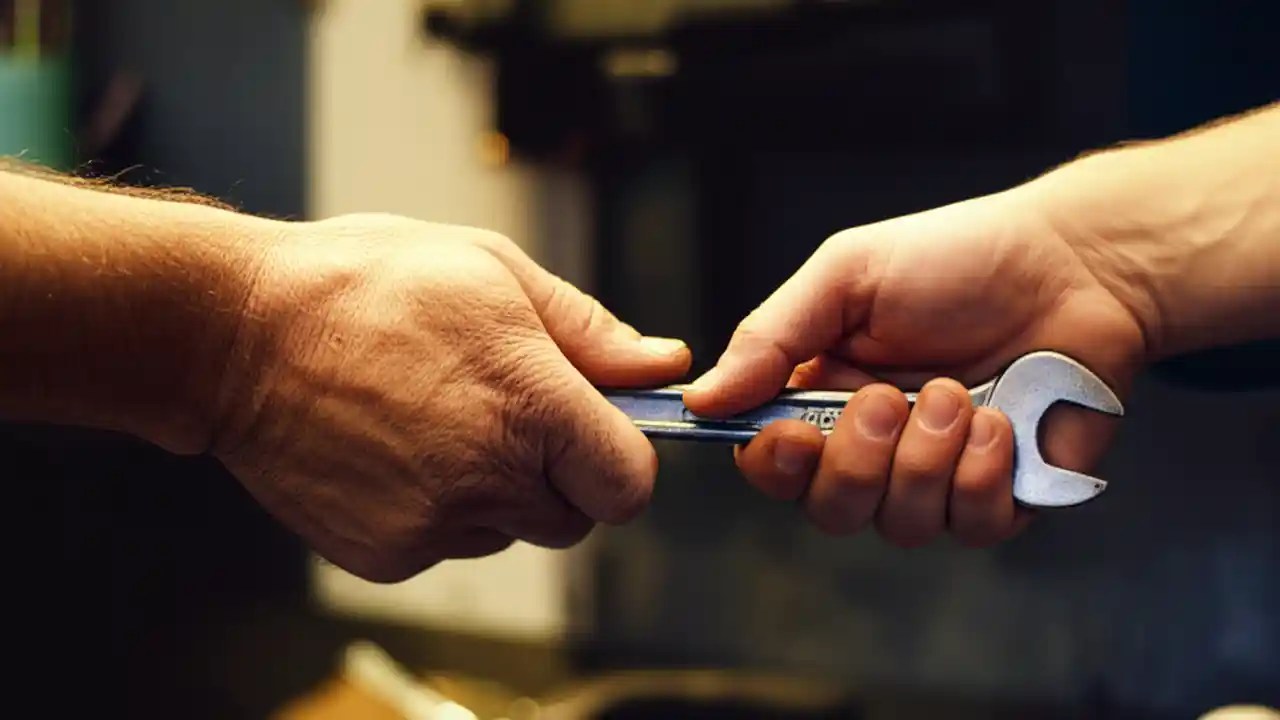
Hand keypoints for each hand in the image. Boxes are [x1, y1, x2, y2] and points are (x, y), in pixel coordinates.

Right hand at [210, 214, 690, 581]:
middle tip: (504, 411)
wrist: (236, 334)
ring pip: (510, 531)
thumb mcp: (493, 271)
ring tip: (435, 417)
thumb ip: (590, 331)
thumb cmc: (367, 285)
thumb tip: (664, 364)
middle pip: (574, 515)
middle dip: (558, 472)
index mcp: (530, 403)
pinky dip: (439, 508)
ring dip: (496, 489)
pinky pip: (449, 543)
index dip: (622, 456)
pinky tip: (397, 448)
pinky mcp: (388, 554)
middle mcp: (487, 477)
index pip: (629, 483)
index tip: (598, 429)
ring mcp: (434, 525)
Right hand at [684, 182, 1149, 547]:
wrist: (1076, 266)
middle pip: (828, 510)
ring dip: (926, 460)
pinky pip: (968, 528)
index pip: (770, 461)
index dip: (774, 464)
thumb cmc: (958, 258)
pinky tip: (1001, 424)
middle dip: (859, 461)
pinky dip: (981, 477)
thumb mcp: (848, 276)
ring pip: (897, 525)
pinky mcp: (998, 496)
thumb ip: (773, 336)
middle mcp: (874, 447)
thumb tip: (701, 396)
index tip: (792, 435)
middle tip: (892, 397)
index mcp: (823, 393)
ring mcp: (936, 476)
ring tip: (959, 394)